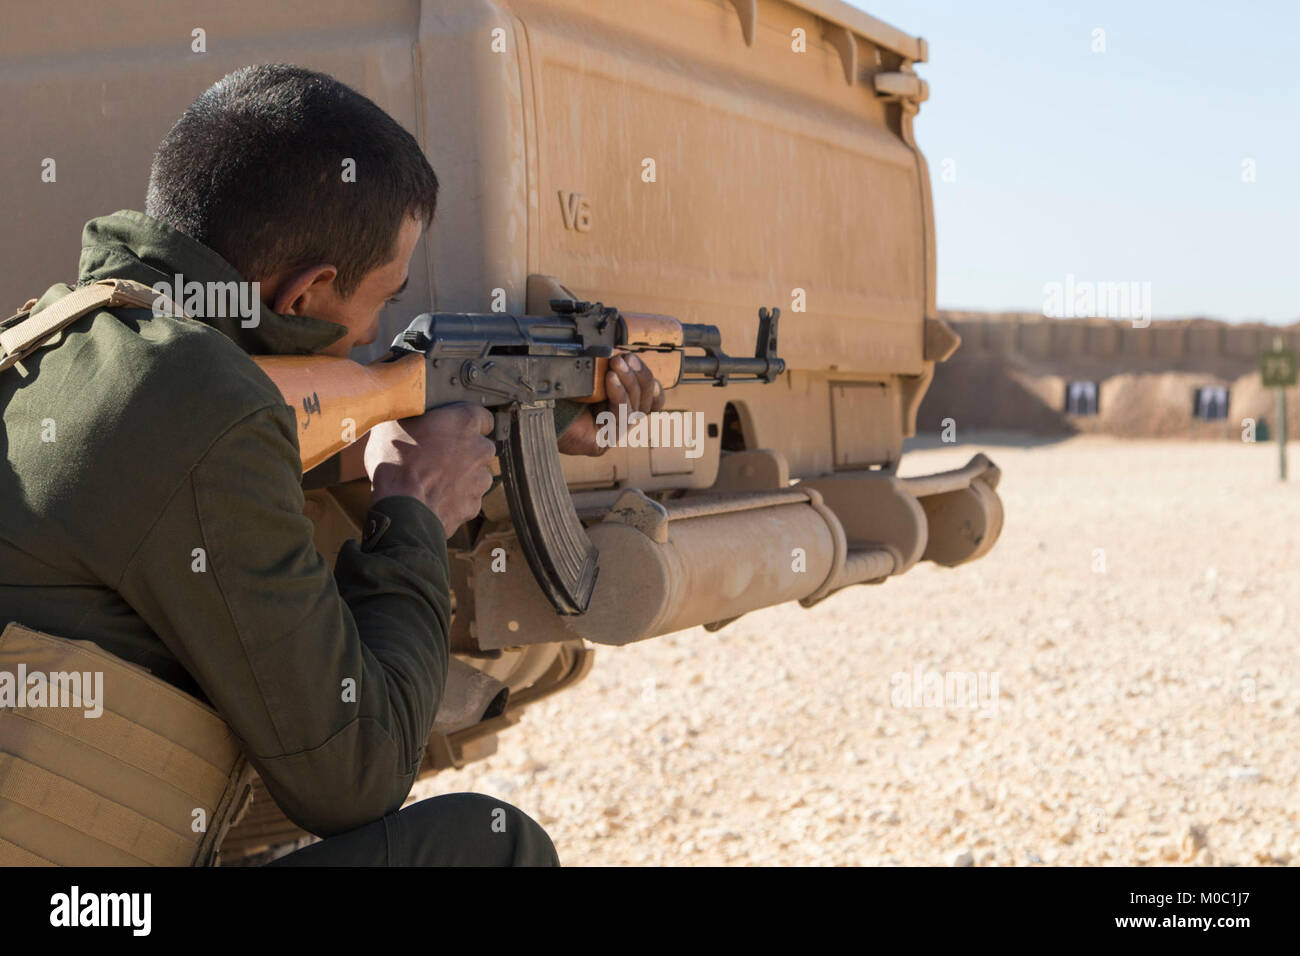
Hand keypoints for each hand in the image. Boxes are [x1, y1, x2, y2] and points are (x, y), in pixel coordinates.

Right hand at [365, 403, 495, 536]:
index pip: (483, 417)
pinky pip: (467, 498)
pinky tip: (433, 497)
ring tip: (432, 480)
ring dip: (461, 476)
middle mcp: (480, 449)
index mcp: (465, 421)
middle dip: (464, 451)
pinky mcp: (473, 505)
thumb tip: (406, 414)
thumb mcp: (393, 422)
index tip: (453, 428)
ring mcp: (480, 479)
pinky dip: (454, 498)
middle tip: (436, 455)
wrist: (399, 506)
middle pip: (480, 447)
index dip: (466, 423)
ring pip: (476, 474)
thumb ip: (413, 416)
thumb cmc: (394, 460)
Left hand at [557, 353, 666, 456]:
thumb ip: (611, 368)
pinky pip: (621, 418)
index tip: (633, 358)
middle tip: (623, 357)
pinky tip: (609, 380)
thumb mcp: (592, 375)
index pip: (652, 398)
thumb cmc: (559, 390)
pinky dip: (618, 396)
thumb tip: (628, 357)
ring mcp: (612, 433)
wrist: (534, 406)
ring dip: (629, 382)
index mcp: (621, 405)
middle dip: (639, 376)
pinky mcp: (603, 441)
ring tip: (616, 363)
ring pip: (637, 409)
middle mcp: (619, 421)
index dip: (649, 380)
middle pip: (647, 401)